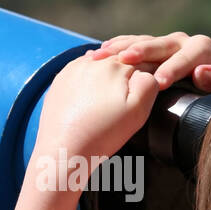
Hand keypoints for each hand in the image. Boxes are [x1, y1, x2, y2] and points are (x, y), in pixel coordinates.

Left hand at [34, 51, 158, 163]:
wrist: (64, 149)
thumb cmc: (100, 135)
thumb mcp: (138, 111)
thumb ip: (149, 84)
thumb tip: (147, 71)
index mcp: (115, 66)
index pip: (141, 61)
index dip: (146, 76)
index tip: (141, 94)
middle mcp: (94, 61)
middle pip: (120, 60)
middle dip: (125, 76)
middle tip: (121, 103)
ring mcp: (74, 68)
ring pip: (100, 63)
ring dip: (107, 77)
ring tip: (106, 103)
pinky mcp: (61, 78)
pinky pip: (81, 71)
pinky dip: (89, 81)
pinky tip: (91, 100)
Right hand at [91, 32, 210, 92]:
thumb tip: (201, 71)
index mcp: (203, 49)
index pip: (187, 56)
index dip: (173, 68)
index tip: (159, 82)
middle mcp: (183, 42)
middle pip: (161, 44)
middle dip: (142, 52)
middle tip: (125, 60)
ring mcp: (165, 44)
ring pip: (142, 42)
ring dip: (122, 48)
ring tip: (102, 55)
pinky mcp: (151, 50)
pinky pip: (131, 45)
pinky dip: (116, 49)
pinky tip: (99, 53)